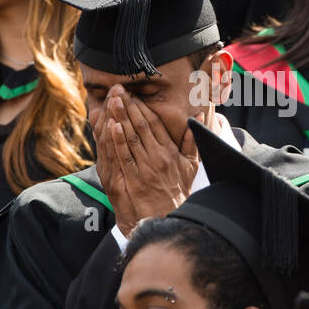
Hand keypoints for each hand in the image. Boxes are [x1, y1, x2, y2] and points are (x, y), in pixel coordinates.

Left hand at [101, 87, 198, 237]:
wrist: (166, 219)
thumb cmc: (177, 193)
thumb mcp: (190, 168)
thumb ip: (191, 144)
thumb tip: (197, 120)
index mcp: (170, 152)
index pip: (155, 124)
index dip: (143, 107)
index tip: (133, 94)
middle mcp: (158, 157)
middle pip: (141, 126)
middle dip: (129, 106)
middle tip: (119, 90)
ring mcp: (145, 168)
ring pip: (130, 137)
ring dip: (120, 117)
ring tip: (113, 101)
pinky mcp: (133, 179)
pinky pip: (123, 156)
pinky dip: (117, 140)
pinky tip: (112, 125)